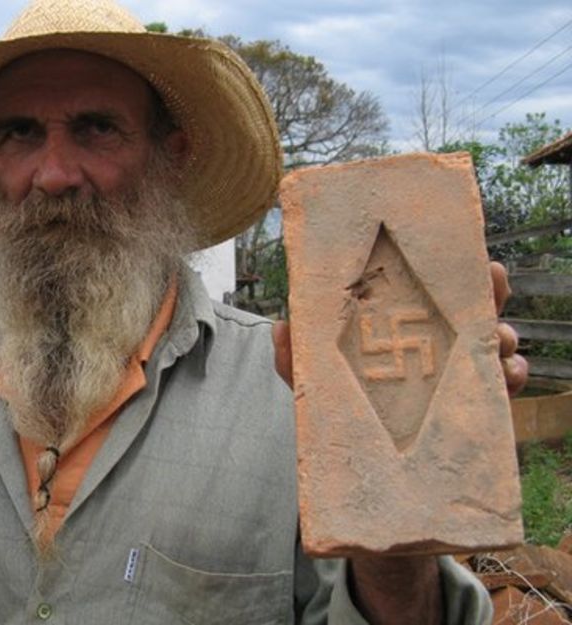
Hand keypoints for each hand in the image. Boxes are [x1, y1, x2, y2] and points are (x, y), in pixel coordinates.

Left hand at [272, 261, 528, 396]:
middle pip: (472, 308)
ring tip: (499, 337)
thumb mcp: (312, 380)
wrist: (352, 457)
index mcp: (399, 327)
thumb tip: (280, 328)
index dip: (450, 270)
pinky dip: (512, 377)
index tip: (466, 253)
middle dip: (490, 290)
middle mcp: (434, 345)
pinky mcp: (472, 406)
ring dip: (504, 335)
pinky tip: (507, 376)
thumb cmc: (335, 404)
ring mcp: (456, 374)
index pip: (428, 290)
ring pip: (494, 344)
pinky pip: (502, 387)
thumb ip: (293, 356)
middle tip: (493, 278)